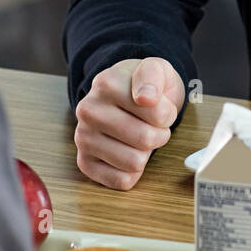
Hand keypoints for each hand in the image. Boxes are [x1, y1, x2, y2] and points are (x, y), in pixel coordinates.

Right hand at [74, 57, 184, 190]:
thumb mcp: (157, 69)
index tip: (161, 106)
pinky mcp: (84, 162)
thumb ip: (153, 75)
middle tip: (153, 124)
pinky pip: (121, 181)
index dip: (168, 113)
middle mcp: (88, 110)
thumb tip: (146, 98)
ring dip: (146, 153)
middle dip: (159, 134)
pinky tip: (128, 152)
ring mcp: (83, 137)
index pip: (158, 114)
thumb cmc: (145, 86)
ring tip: (140, 137)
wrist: (129, 95)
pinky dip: (133, 172)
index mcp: (105, 84)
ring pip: (134, 163)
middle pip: (146, 140)